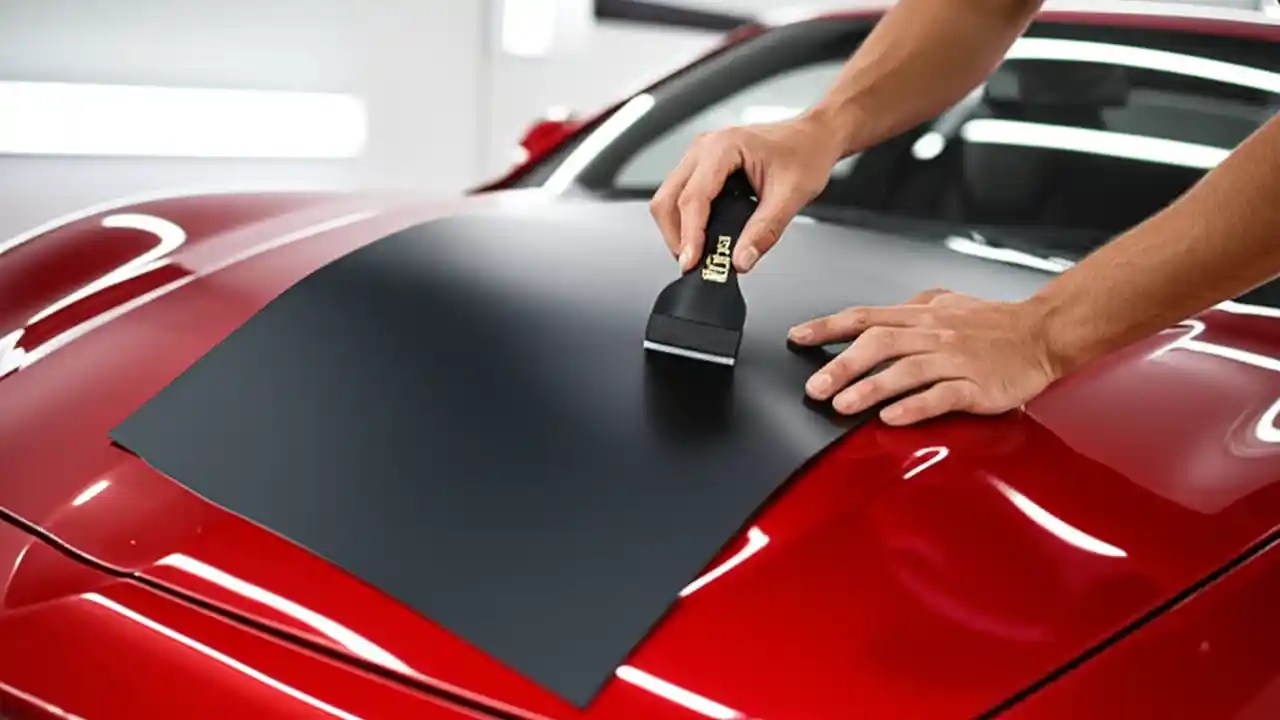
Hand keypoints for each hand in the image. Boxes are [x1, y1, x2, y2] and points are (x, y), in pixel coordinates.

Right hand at [650, 113, 845, 273]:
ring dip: (678, 230)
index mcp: (723, 147)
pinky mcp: (701, 167)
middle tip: (694, 264)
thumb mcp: (791, 196)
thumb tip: (741, 260)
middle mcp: (705, 147)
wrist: (813, 137)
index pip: (693, 198)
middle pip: (668, 199)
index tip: (692, 263)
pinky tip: (703, 237)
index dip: (689, 235)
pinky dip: (685, 221)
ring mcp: (699, 156)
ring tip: (699, 254)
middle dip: (676, 236)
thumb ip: (765, 231)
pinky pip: (679, 195)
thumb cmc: (805, 153)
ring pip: (668, 198)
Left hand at [787, 290, 1062, 424]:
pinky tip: (892, 418)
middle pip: (880, 343)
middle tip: (813, 387)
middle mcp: (933, 334)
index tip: (797, 337)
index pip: (865, 316)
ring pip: (906, 370)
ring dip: (871, 388)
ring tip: (842, 405)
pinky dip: (915, 406)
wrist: (1044, 333)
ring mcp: (955, 359)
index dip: (828, 326)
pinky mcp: (977, 385)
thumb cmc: (994, 323)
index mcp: (920, 316)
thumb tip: (877, 315)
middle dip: (842, 365)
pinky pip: (942, 395)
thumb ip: (910, 309)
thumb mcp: (947, 304)